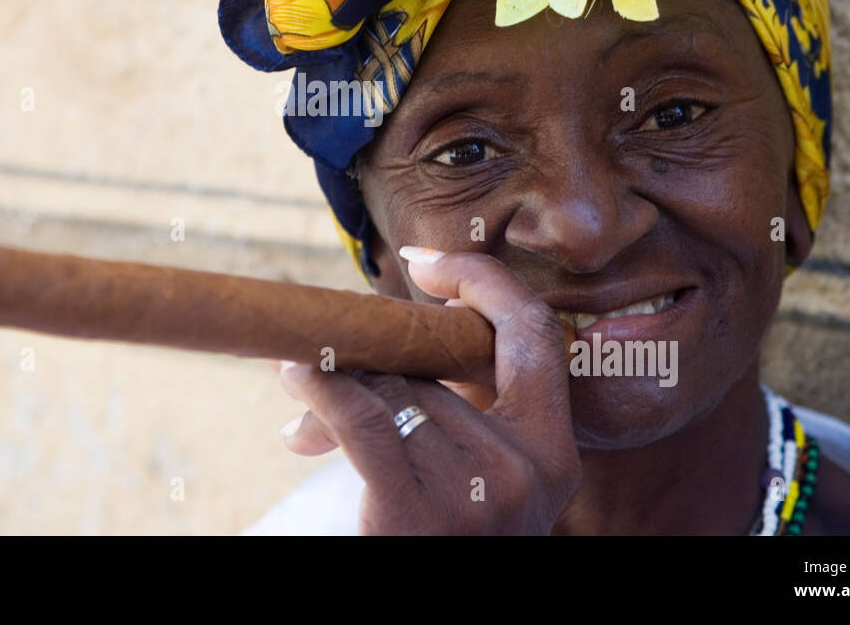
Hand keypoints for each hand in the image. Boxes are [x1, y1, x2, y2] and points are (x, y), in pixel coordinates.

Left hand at [277, 250, 579, 534]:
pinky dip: (320, 387)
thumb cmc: (433, 540)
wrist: (413, 618)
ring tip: (304, 414)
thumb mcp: (470, 477)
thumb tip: (371, 342)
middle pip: (439, 366)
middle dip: (377, 355)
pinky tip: (294, 373)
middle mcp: (529, 472)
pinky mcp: (416, 514)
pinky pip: (360, 419)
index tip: (427, 261)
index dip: (483, 282)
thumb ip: (450, 411)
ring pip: (392, 393)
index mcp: (556, 454)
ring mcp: (478, 495)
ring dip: (338, 390)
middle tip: (329, 355)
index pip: (534, 334)